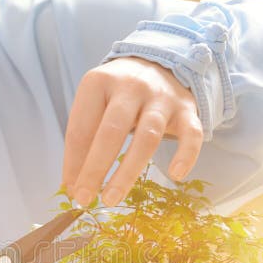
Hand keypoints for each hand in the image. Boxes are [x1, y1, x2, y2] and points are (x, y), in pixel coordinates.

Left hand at [62, 56, 203, 206]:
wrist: (158, 64)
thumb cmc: (118, 94)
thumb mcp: (94, 105)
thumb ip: (83, 139)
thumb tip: (72, 185)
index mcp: (99, 83)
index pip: (81, 128)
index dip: (73, 163)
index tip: (71, 190)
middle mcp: (130, 87)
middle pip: (112, 132)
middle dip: (95, 169)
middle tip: (85, 198)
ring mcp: (161, 97)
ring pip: (147, 137)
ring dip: (128, 172)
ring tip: (112, 199)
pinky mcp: (186, 109)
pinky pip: (191, 134)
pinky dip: (186, 155)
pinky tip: (176, 176)